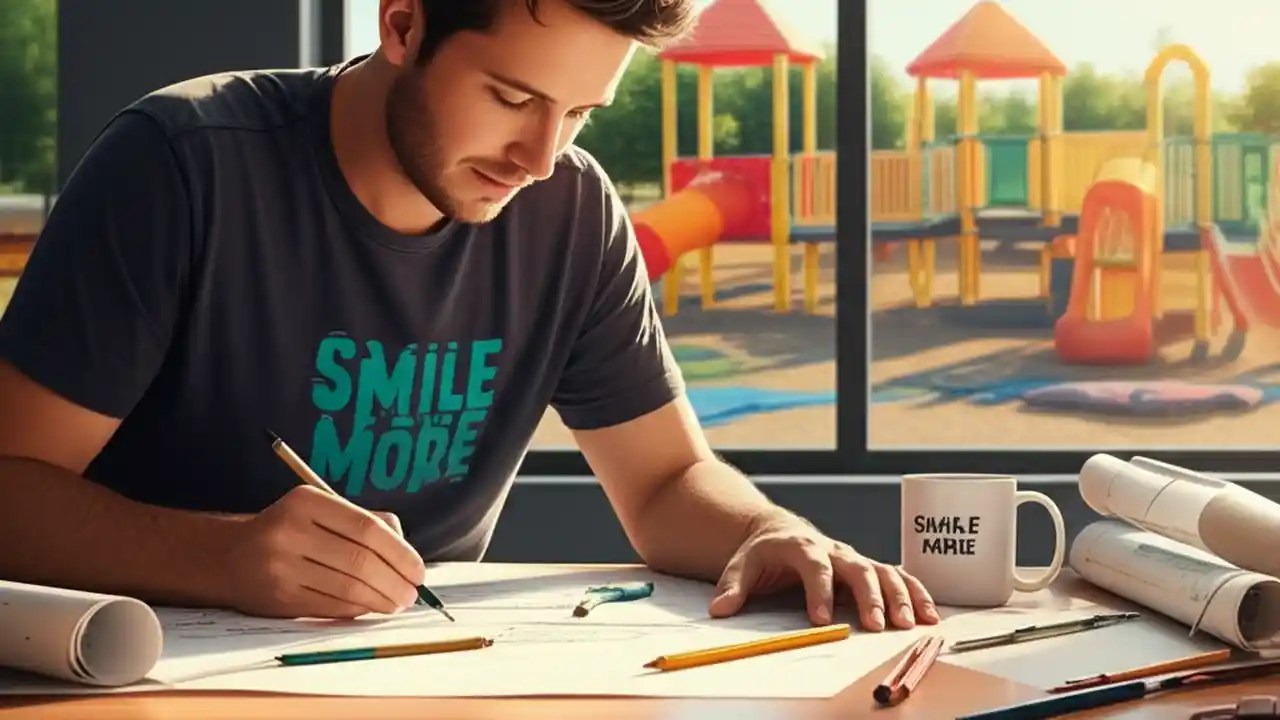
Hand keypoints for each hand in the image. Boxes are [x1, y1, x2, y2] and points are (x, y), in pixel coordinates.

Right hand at [220, 486, 425, 618]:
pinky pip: (331, 605)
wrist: (228, 556)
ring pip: (348, 587)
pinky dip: (358, 609)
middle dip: (395, 581)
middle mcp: (291, 531)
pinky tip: (371, 608)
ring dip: (381, 600)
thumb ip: (366, 521)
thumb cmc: (290, 531)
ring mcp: (282, 566)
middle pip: (360, 560)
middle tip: (412, 594)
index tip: (418, 571)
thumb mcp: (321, 511)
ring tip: (397, 603)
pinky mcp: (278, 597)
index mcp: (307, 501)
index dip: (400, 552)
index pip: (367, 528)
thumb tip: (406, 551)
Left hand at [708, 515, 939, 629]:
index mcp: (802, 546)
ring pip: (884, 571)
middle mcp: (834, 549)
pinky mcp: (869, 568)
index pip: (814, 567)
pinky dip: (917, 593)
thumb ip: (733, 586)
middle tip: (876, 625)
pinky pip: (898, 577)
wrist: (780, 532)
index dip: (819, 592)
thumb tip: (719, 610)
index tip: (820, 620)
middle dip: (870, 596)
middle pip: (858, 567)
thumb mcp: (741, 564)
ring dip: (900, 596)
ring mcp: (855, 558)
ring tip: (912, 624)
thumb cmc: (763, 553)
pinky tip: (930, 615)